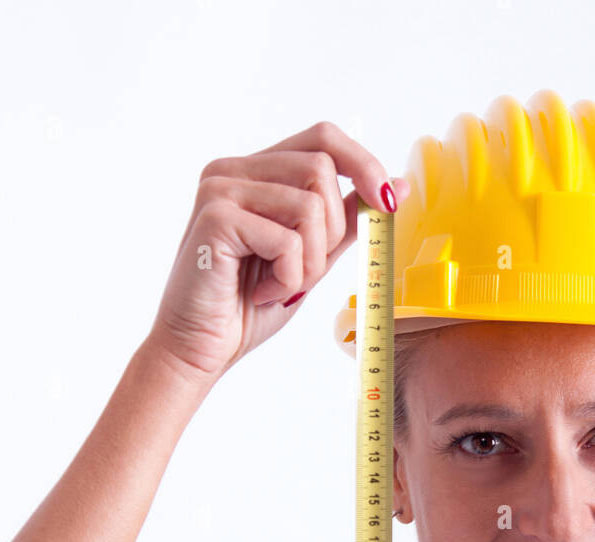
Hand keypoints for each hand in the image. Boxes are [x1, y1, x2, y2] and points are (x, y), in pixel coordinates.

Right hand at [145, 121, 409, 383]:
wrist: (198, 350)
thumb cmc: (245, 308)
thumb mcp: (310, 258)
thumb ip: (345, 221)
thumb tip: (396, 188)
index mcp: (255, 172)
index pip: (323, 138)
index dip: (363, 163)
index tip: (387, 201)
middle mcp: (233, 170)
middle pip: (322, 169)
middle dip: (332, 231)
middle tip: (304, 272)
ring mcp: (221, 189)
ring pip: (310, 206)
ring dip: (309, 262)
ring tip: (280, 286)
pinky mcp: (216, 218)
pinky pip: (287, 240)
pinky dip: (288, 278)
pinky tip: (262, 293)